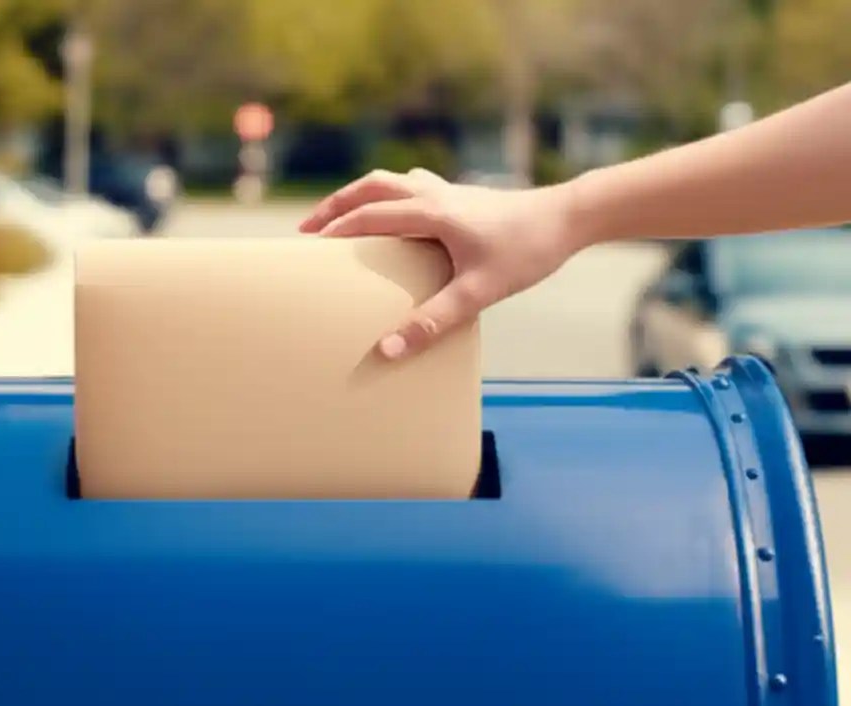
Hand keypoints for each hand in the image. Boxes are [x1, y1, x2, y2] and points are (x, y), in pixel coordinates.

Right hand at [299, 168, 592, 359]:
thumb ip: (431, 323)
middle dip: (337, 205)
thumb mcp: (478, 293)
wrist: (570, 217)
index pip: (368, 216)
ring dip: (362, 194)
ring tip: (344, 215)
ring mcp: (450, 192)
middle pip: (371, 187)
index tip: (308, 247)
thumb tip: (387, 350)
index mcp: (430, 212)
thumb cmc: (527, 251)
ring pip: (392, 181)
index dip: (335, 230)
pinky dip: (393, 194)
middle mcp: (435, 195)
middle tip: (310, 227)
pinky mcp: (465, 197)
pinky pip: (416, 186)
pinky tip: (399, 213)